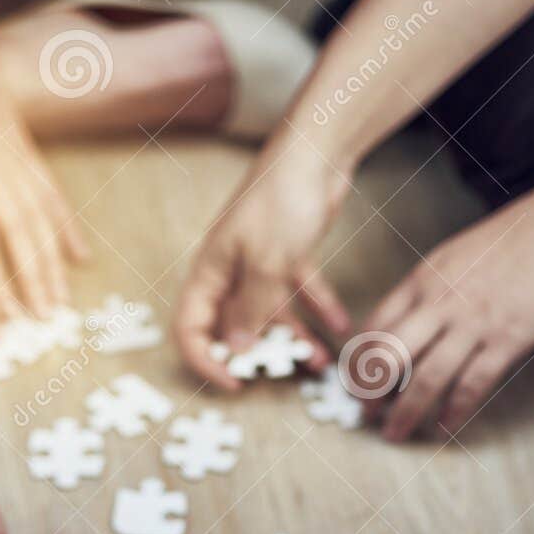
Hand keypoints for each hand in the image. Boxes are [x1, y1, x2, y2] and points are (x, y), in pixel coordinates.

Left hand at [0, 58, 85, 318]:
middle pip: (16, 246)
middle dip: (25, 292)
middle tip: (35, 330)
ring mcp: (17, 166)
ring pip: (40, 227)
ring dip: (50, 270)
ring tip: (58, 307)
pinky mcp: (28, 155)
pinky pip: (53, 201)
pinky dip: (67, 232)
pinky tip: (79, 258)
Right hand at [174, 141, 351, 389]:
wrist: (316, 151)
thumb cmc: (281, 199)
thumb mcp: (268, 264)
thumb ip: (252, 310)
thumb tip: (236, 348)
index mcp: (211, 272)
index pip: (191, 327)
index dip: (207, 359)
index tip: (236, 382)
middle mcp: (230, 270)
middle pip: (234, 324)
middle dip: (259, 352)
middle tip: (284, 373)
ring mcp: (260, 261)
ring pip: (271, 312)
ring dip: (296, 336)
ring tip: (322, 360)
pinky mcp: (289, 252)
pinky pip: (300, 290)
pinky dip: (319, 307)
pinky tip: (342, 324)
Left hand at [359, 194, 533, 440]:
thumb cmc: (512, 238)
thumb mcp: (453, 255)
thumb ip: (429, 288)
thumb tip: (410, 321)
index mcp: (423, 280)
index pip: (376, 326)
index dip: (361, 360)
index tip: (357, 381)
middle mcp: (440, 303)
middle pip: (389, 356)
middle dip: (372, 392)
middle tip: (367, 415)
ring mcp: (472, 323)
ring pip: (426, 377)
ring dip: (406, 411)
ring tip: (396, 434)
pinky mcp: (505, 340)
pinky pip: (472, 384)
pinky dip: (455, 410)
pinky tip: (445, 426)